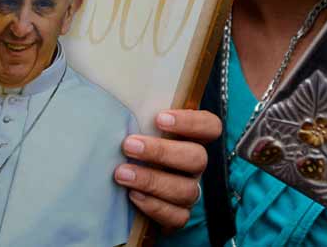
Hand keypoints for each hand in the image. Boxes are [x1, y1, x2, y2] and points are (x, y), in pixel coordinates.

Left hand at [114, 109, 221, 231]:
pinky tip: (133, 195)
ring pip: (186, 189)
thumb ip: (140, 119)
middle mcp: (195, 165)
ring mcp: (190, 191)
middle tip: (129, 145)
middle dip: (161, 152)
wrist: (126, 191)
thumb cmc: (134, 149)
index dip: (191, 122)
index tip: (159, 119)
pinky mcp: (179, 215)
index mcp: (192, 138)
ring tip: (122, 173)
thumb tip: (116, 109)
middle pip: (197, 158)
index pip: (210, 126)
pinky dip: (154, 206)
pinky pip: (177, 216)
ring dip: (152, 180)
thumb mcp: (140, 130)